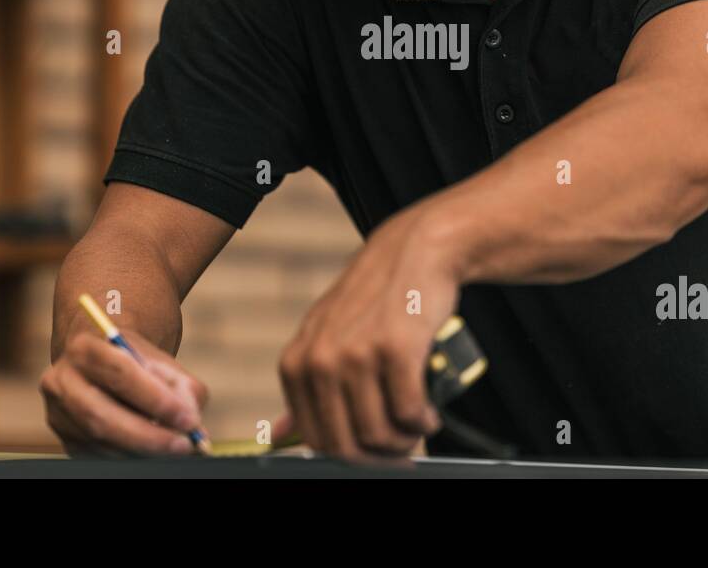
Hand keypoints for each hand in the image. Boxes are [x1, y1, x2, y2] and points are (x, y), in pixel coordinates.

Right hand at [40, 328, 207, 456]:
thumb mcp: (163, 363)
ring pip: (100, 441)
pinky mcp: (64, 437)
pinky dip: (129, 457)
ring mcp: (58, 412)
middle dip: (147, 436)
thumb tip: (192, 426)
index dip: (155, 400)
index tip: (187, 419)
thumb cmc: (138, 363)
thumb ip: (182, 388)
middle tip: (183, 445)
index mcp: (85, 349)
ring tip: (173, 448)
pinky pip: (96, 455)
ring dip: (141, 450)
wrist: (105, 363)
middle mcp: (62, 380)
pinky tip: (151, 452)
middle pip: (100, 415)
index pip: (120, 374)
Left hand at [276, 206, 458, 459]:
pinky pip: (410, 413)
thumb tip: (277, 437)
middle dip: (380, 457)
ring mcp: (356, 354)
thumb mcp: (329, 336)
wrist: (416, 251)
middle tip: (404, 448)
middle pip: (345, 445)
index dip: (352, 456)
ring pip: (379, 435)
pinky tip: (430, 410)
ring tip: (420, 422)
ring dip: (406, 440)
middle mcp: (320, 359)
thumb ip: (306, 388)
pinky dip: (424, 421)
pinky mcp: (395, 349)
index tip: (376, 454)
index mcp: (297, 362)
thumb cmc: (376, 299)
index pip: (315, 440)